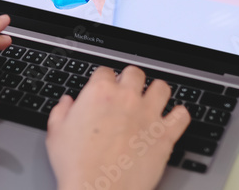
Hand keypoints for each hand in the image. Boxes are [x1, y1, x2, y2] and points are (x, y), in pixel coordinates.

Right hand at [46, 65, 189, 189]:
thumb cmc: (77, 166)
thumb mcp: (56, 134)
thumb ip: (61, 112)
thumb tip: (67, 103)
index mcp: (99, 93)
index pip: (105, 72)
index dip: (104, 80)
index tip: (104, 89)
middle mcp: (126, 98)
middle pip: (135, 73)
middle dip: (131, 81)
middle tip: (128, 94)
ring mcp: (148, 115)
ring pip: (162, 88)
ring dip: (157, 93)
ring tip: (152, 102)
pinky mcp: (165, 135)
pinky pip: (182, 115)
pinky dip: (179, 116)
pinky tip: (172, 121)